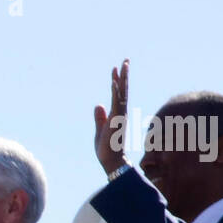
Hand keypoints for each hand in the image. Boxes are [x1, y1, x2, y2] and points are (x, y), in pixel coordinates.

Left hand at [93, 58, 129, 174]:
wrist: (111, 161)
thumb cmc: (106, 149)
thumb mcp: (100, 130)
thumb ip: (100, 118)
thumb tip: (98, 105)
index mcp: (117, 115)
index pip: (117, 95)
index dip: (117, 82)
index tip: (116, 70)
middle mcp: (120, 113)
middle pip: (123, 90)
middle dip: (123, 75)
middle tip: (125, 61)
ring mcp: (119, 116)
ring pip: (122, 94)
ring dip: (122, 79)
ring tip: (122, 65)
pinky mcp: (116, 120)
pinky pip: (116, 103)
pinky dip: (115, 92)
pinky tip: (114, 82)